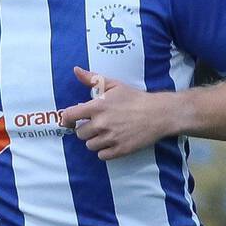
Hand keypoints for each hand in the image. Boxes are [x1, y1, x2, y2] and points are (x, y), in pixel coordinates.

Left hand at [57, 66, 176, 160]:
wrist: (157, 114)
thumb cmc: (135, 98)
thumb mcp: (114, 85)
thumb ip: (92, 79)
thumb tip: (75, 70)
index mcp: (97, 107)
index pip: (69, 116)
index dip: (68, 119)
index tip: (72, 121)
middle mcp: (101, 124)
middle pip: (80, 134)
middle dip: (86, 129)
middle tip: (97, 125)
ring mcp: (110, 138)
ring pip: (90, 145)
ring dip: (95, 140)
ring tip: (106, 133)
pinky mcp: (119, 150)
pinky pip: (102, 155)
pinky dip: (105, 151)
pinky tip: (113, 142)